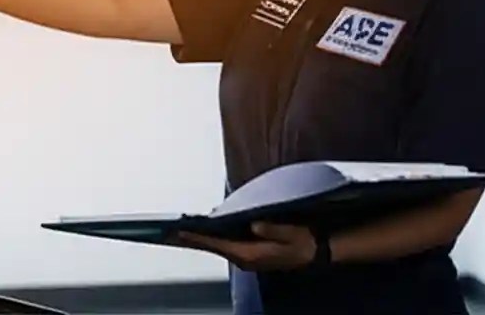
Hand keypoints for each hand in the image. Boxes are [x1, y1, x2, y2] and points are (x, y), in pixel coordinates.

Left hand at [173, 223, 316, 271]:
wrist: (315, 252)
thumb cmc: (303, 242)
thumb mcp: (291, 234)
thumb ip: (272, 230)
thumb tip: (255, 225)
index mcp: (250, 254)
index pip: (217, 244)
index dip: (197, 236)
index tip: (178, 230)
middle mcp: (244, 258)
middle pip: (212, 246)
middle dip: (191, 237)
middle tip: (168, 229)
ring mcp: (246, 258)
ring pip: (217, 246)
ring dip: (201, 238)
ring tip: (180, 228)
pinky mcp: (249, 253)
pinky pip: (225, 245)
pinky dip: (212, 238)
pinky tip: (204, 230)